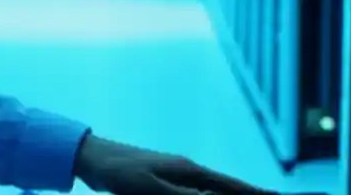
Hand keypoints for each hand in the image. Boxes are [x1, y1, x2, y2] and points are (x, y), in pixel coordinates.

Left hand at [72, 134, 276, 194]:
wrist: (93, 159)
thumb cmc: (120, 172)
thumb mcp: (150, 188)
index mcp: (190, 171)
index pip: (232, 186)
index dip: (257, 194)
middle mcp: (188, 173)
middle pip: (227, 190)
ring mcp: (177, 178)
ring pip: (210, 192)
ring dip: (230, 194)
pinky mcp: (164, 185)